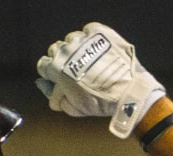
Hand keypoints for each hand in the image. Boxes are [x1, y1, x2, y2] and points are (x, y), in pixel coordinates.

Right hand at [36, 22, 164, 137]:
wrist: (130, 91)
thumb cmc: (101, 102)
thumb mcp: (74, 107)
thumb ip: (53, 96)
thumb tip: (42, 83)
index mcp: (56, 68)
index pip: (43, 64)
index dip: (53, 72)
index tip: (64, 76)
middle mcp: (66, 50)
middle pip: (56, 50)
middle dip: (65, 60)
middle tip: (80, 70)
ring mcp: (82, 39)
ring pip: (72, 40)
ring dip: (79, 48)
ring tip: (93, 61)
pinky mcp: (98, 32)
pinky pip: (89, 31)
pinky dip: (94, 39)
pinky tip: (102, 51)